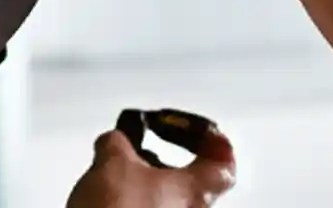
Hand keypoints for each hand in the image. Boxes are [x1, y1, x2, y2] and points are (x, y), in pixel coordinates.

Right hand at [66, 126, 235, 207]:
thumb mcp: (112, 160)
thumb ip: (118, 143)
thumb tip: (116, 140)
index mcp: (194, 189)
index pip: (225, 163)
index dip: (214, 142)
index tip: (198, 130)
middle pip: (194, 182)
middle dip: (168, 161)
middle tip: (149, 146)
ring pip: (168, 200)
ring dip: (147, 181)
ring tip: (118, 169)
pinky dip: (132, 200)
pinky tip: (107, 195)